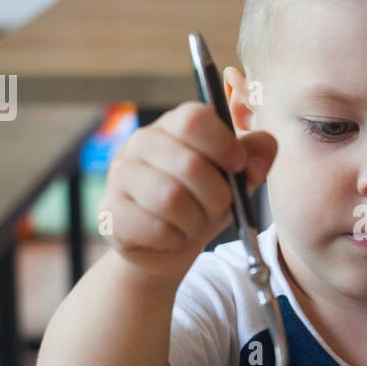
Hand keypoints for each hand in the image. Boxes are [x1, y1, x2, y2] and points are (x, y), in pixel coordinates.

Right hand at [98, 102, 276, 279]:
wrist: (166, 246)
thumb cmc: (203, 202)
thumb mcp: (235, 177)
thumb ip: (254, 157)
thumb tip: (257, 158)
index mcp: (174, 125)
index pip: (195, 119)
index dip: (224, 145)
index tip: (238, 166)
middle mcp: (141, 142)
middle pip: (189, 164)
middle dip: (216, 197)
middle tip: (218, 208)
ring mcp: (120, 175)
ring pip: (171, 199)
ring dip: (195, 221)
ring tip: (193, 223)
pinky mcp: (110, 211)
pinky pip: (154, 227)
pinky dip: (174, 239)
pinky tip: (171, 235)